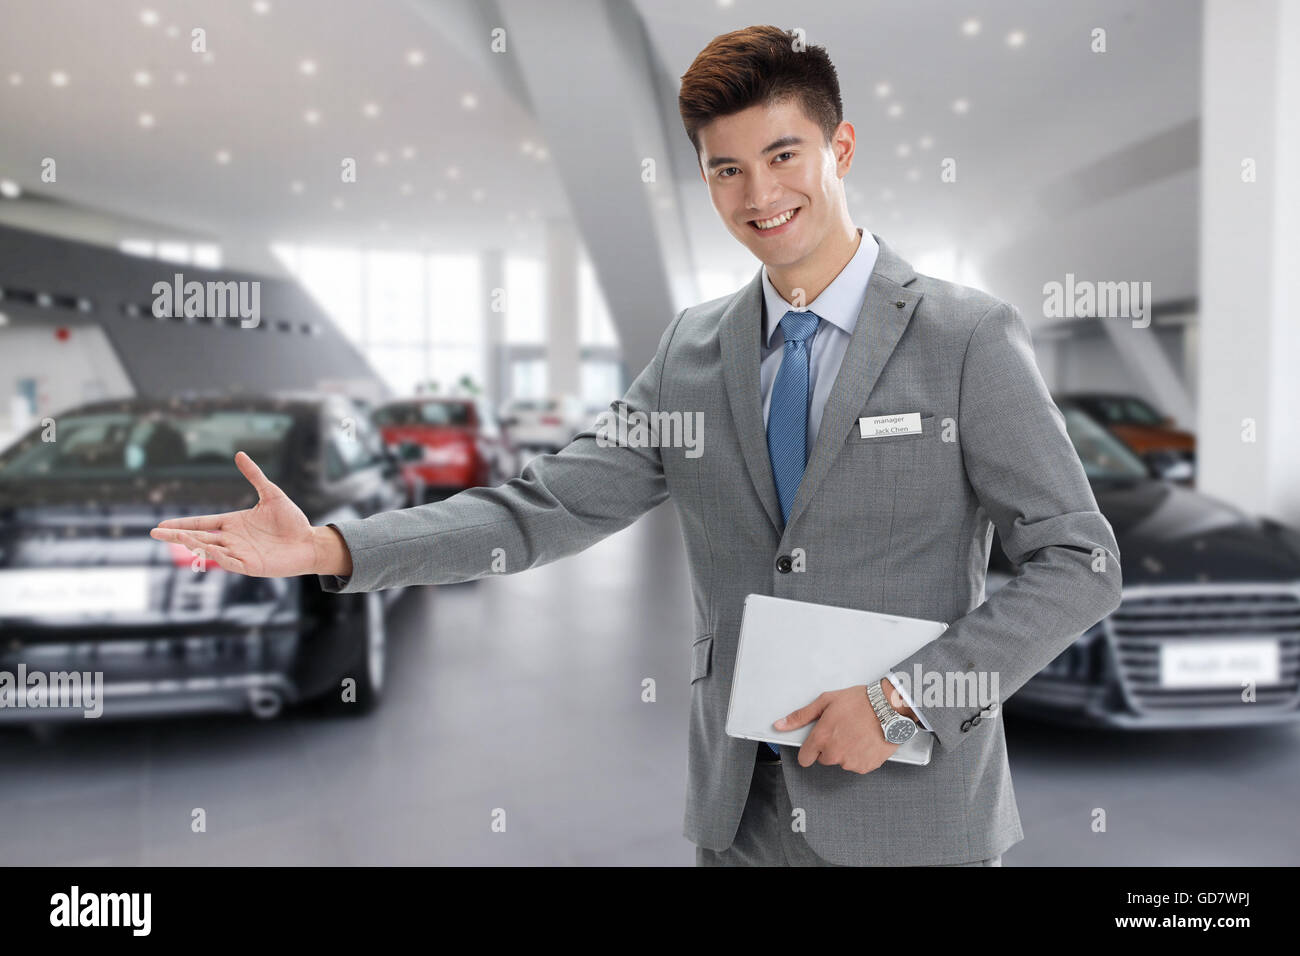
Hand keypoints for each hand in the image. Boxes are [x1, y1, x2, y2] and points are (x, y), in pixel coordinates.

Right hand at [149, 451, 344, 576]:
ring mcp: (240, 554)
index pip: (202, 523)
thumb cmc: (292, 520)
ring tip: (178, 537)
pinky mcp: (251, 566)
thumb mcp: (272, 494)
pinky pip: (230, 562)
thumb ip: (255, 476)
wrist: (310, 542)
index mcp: (234, 523)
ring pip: (210, 550)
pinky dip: (219, 557)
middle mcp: (233, 539)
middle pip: (199, 537)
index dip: (183, 523)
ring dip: (194, 544)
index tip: (162, 524)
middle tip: (155, 532)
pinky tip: (208, 550)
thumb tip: (239, 454)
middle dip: (178, 535)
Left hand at [774, 684, 899, 772]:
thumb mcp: (825, 702)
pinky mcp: (866, 767)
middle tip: (842, 730)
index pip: (804, 759)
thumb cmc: (859, 701)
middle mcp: (834, 754)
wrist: (889, 707)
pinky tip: (865, 740)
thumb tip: (780, 725)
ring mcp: (851, 762)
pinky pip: (857, 765)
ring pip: (842, 762)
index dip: (810, 749)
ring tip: (856, 733)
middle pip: (824, 759)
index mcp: (821, 739)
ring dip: (846, 751)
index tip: (817, 742)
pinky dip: (860, 756)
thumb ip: (801, 717)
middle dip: (830, 747)